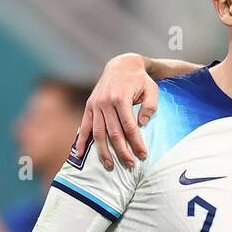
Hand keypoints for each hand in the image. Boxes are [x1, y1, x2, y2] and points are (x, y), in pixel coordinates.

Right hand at [74, 53, 158, 169]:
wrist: (121, 65)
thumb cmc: (139, 80)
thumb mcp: (152, 88)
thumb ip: (150, 106)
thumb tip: (142, 124)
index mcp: (121, 98)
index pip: (129, 127)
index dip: (136, 143)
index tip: (143, 155)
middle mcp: (105, 102)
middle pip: (113, 133)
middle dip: (122, 151)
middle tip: (130, 165)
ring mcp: (95, 105)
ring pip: (98, 133)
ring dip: (103, 151)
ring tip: (110, 166)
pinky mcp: (89, 106)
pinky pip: (84, 126)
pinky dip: (81, 140)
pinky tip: (80, 154)